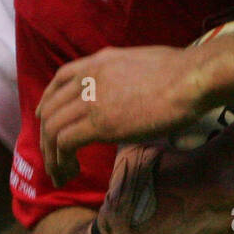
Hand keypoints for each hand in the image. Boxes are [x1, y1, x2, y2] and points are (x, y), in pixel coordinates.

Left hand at [39, 44, 206, 185]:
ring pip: (53, 129)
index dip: (47, 100)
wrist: (189, 80)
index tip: (44, 118)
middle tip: (54, 159)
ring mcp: (92, 99)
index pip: (60, 78)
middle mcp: (89, 77)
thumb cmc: (180, 72)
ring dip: (52, 155)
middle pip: (51, 108)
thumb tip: (127, 91)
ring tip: (60, 173)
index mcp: (100, 60)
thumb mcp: (141, 63)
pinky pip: (65, 143)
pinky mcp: (100, 123)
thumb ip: (124, 76)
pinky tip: (72, 171)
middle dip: (46, 137)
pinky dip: (62, 160)